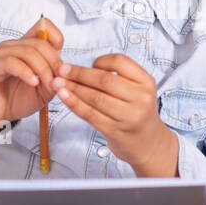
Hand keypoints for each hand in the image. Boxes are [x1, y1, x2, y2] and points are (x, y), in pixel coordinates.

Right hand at [0, 18, 63, 135]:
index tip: (63, 64)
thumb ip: (54, 78)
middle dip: (53, 62)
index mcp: (25, 47)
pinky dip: (26, 72)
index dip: (56, 39)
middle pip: (39, 42)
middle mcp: (12, 46)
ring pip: (27, 51)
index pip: (43, 27)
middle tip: (58, 81)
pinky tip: (33, 83)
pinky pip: (11, 62)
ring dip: (42, 69)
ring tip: (47, 85)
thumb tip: (64, 72)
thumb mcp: (43, 90)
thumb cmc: (18, 100)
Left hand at [53, 53, 177, 175]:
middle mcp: (140, 98)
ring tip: (58, 82)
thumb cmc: (136, 113)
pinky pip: (90, 114)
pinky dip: (74, 104)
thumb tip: (83, 68)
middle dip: (79, 73)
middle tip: (62, 69)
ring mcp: (129, 116)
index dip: (101, 60)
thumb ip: (118, 78)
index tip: (88, 64)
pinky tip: (63, 96)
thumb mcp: (137, 91)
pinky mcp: (116, 130)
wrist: (147, 144)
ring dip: (73, 88)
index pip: (120, 62)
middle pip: (105, 80)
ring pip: (95, 97)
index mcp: (146, 82)